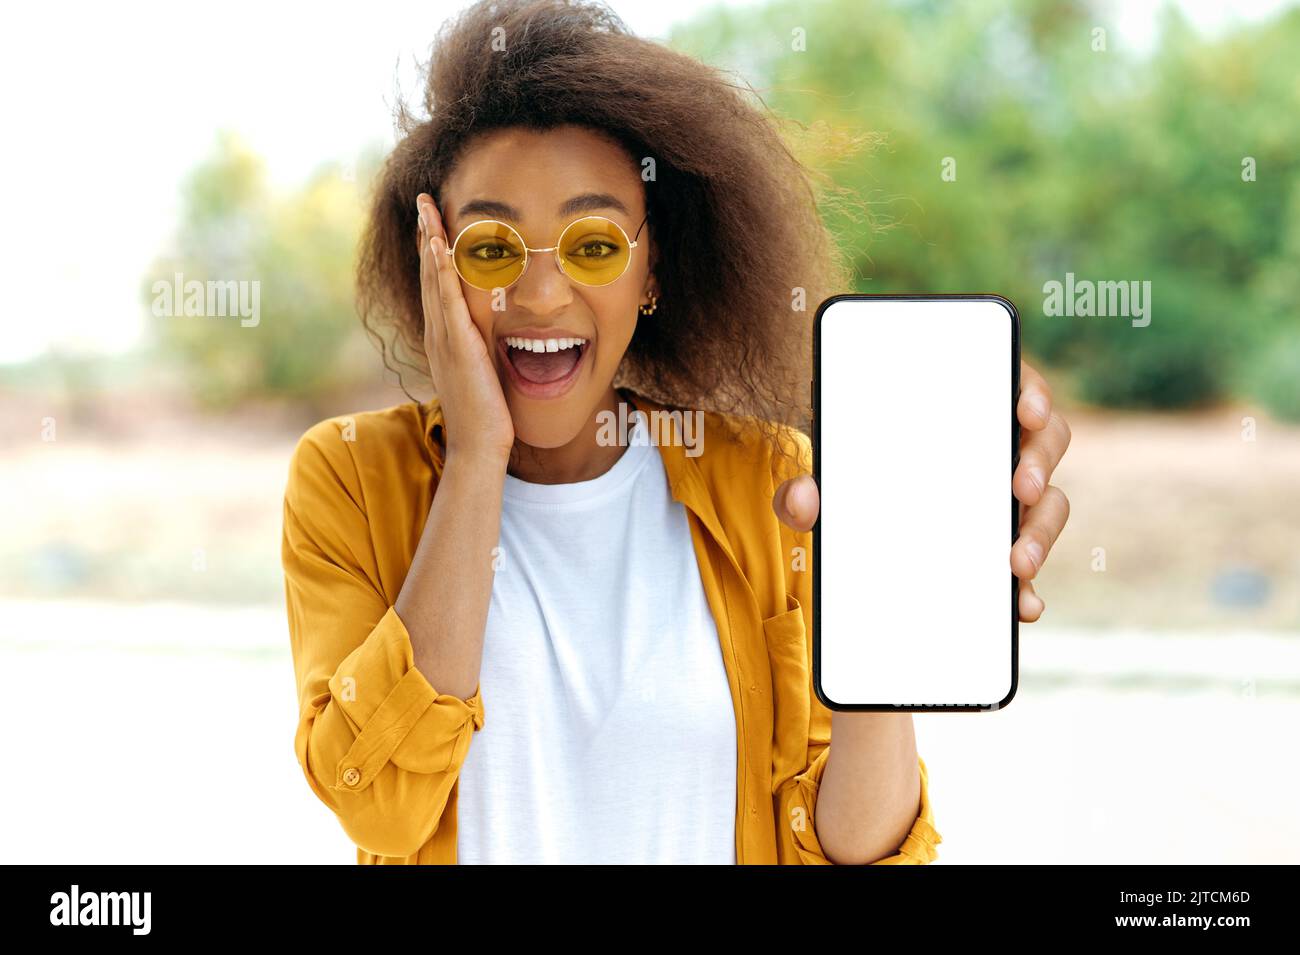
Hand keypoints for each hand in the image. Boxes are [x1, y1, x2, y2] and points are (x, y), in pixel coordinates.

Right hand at [416, 192, 514, 464]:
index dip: (434, 252)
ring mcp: (444, 338)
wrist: (479, 446)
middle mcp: (438, 333)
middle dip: (425, 234)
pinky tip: (437, 244)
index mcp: (444, 339)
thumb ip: (481, 353)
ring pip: (433, 279)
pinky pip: (446, 299)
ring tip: (426, 207)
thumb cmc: (486, 416)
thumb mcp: (481, 374)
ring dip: (429, 240)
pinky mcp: (457, 345)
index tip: (433, 222)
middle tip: (423, 200)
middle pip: (428, 273)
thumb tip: (490, 341)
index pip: (437, 285)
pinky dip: (440, 270)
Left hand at [772, 358, 1071, 622]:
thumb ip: (805, 486)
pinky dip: (1029, 586)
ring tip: (1018, 560)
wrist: (857, 509)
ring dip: (1042, 531)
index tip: (1026, 411)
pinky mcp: (1005, 538)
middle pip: (1045, 444)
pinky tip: (1022, 606)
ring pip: (1048, 504)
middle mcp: (1000, 444)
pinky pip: (1028, 557)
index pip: (1015, 384)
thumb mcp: (827, 474)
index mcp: (968, 405)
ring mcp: (1008, 493)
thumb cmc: (853, 471)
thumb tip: (798, 501)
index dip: (1031, 394)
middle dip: (1039, 466)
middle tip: (1020, 489)